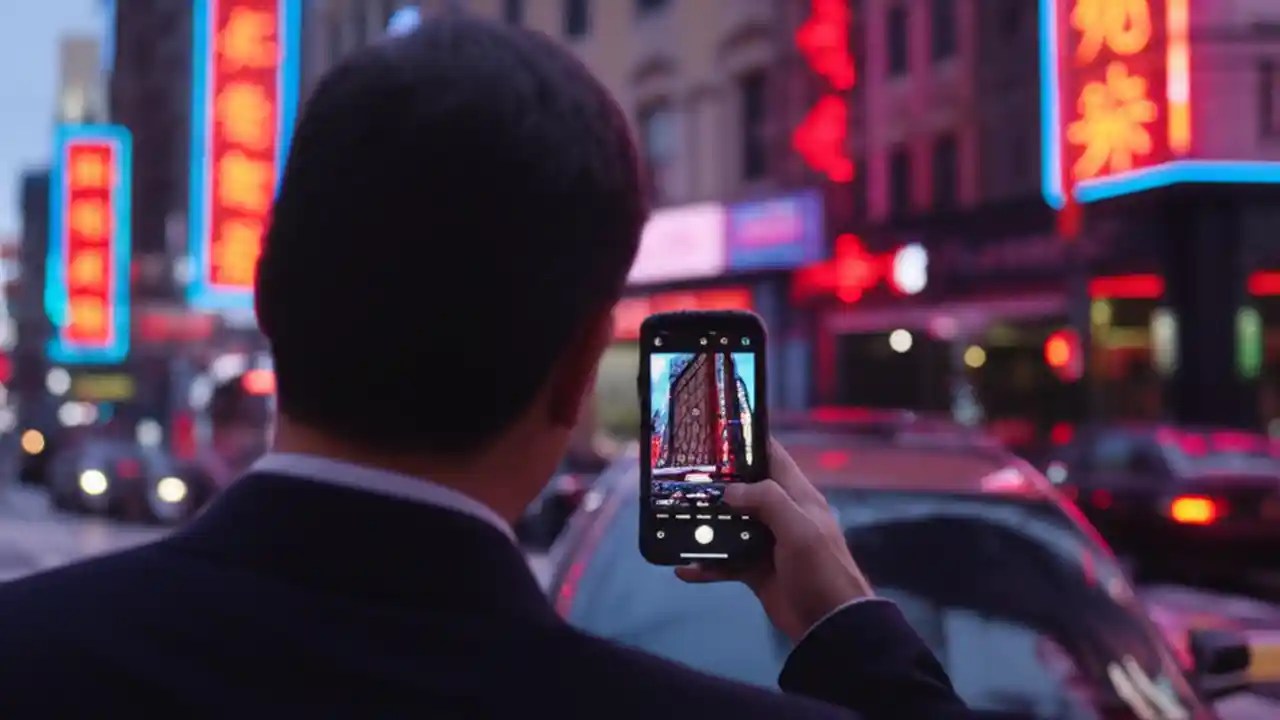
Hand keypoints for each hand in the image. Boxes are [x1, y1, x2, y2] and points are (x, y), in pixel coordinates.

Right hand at [676, 437, 873, 641]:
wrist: (830, 625)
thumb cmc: (820, 569)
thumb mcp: (799, 528)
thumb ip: (767, 500)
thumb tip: (729, 489)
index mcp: (798, 497)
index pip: (773, 458)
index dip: (748, 442)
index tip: (715, 433)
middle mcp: (781, 515)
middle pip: (745, 489)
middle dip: (717, 482)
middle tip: (681, 475)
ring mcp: (767, 543)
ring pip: (731, 525)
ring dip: (706, 524)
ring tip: (674, 517)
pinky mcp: (755, 570)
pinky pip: (725, 562)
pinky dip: (706, 565)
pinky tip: (683, 568)